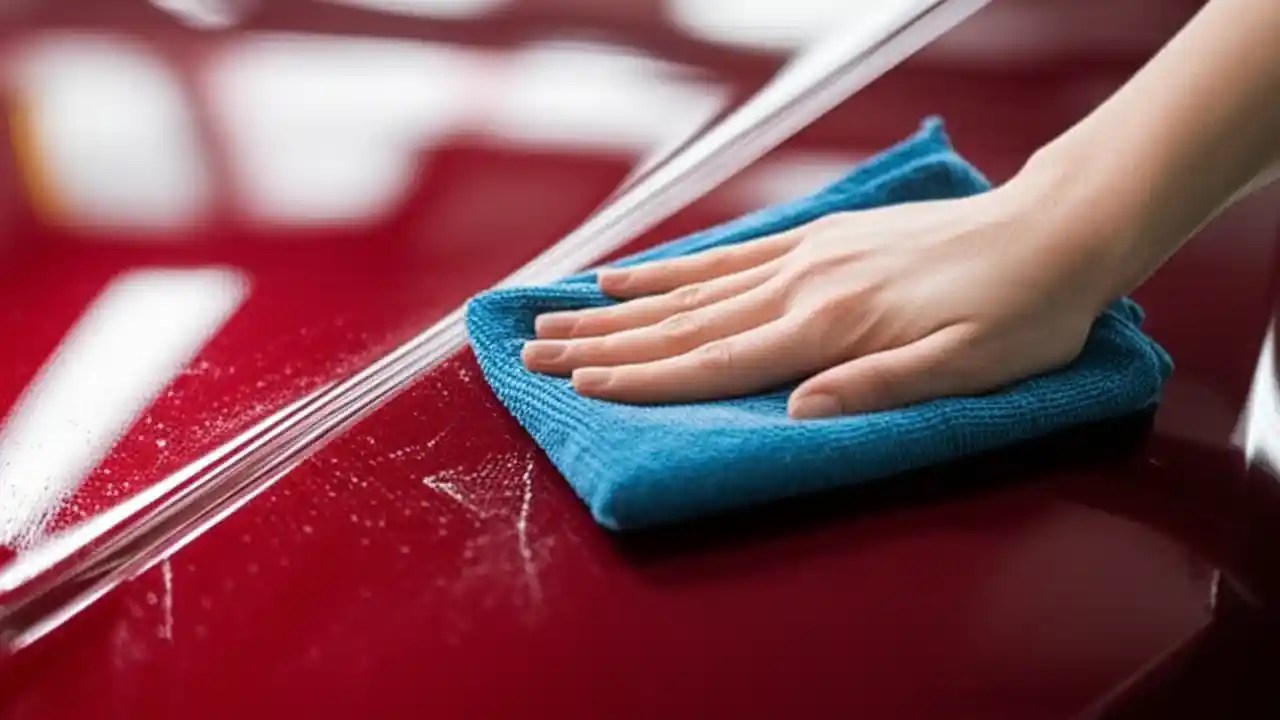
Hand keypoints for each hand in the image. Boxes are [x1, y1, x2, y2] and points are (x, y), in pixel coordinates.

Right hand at [521, 184, 1114, 418]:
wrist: (1052, 231)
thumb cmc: (1020, 313)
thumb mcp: (970, 370)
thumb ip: (879, 389)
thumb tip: (798, 411)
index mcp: (832, 328)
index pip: (716, 360)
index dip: (643, 379)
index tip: (578, 388)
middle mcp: (803, 286)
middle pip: (683, 323)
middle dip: (603, 344)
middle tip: (533, 353)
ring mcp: (805, 256)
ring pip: (692, 289)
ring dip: (619, 309)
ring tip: (559, 318)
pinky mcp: (817, 239)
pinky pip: (728, 255)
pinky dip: (672, 268)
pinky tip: (632, 275)